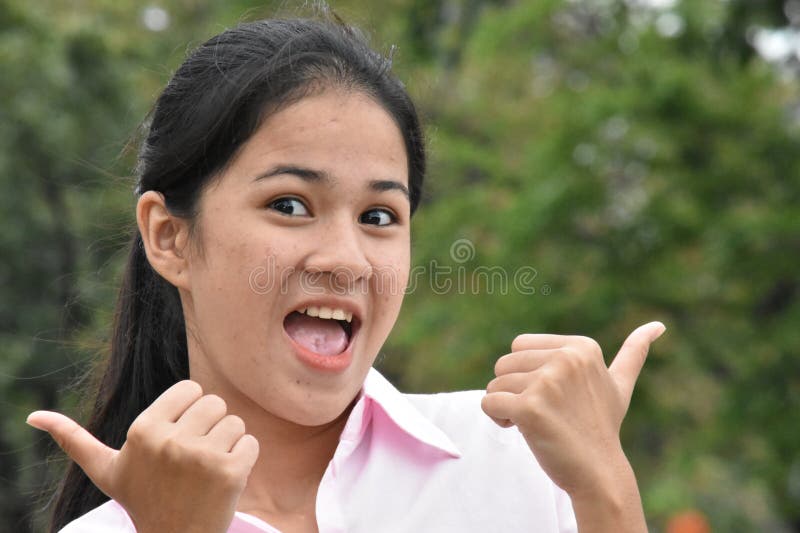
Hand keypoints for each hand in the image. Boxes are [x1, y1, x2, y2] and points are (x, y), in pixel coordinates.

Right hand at [27, 381, 258, 532]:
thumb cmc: (143, 500)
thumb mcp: (107, 471)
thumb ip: (75, 440)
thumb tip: (34, 417)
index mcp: (143, 430)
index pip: (191, 388)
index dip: (189, 412)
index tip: (177, 439)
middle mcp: (170, 440)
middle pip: (215, 402)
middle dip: (210, 427)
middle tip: (193, 459)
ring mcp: (201, 456)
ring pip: (235, 422)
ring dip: (228, 443)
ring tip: (206, 470)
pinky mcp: (231, 471)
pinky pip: (251, 442)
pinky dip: (245, 458)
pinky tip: (224, 479)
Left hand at [481, 321, 665, 497]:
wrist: (599, 472)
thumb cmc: (602, 427)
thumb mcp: (619, 384)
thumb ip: (634, 352)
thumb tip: (659, 325)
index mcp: (580, 346)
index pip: (519, 346)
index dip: (526, 372)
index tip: (552, 395)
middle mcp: (565, 359)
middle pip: (504, 364)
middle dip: (513, 389)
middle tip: (543, 412)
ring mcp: (548, 382)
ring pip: (495, 384)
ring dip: (506, 406)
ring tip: (537, 422)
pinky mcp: (530, 407)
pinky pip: (488, 403)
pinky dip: (497, 418)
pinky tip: (522, 430)